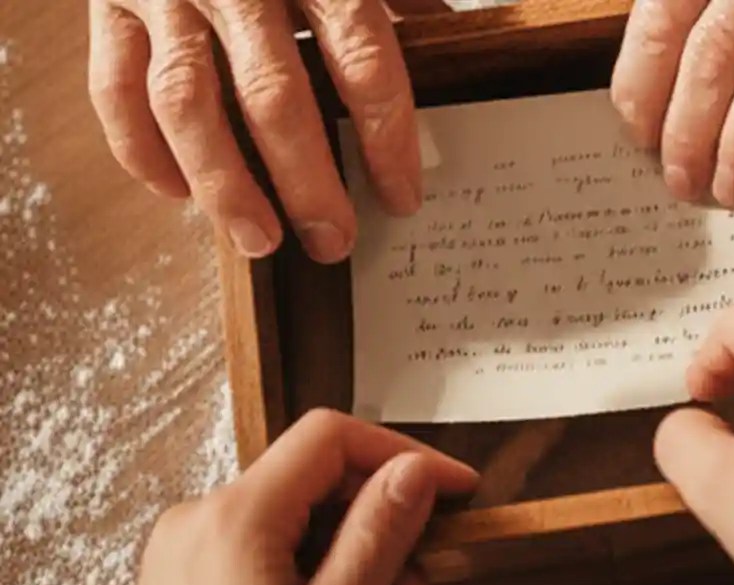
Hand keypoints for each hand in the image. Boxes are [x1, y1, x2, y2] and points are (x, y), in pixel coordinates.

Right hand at [87, 0, 440, 261]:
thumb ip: (393, 1)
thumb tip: (452, 58)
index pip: (362, 59)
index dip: (385, 137)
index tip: (401, 198)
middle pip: (274, 96)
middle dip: (307, 182)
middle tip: (332, 239)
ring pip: (187, 104)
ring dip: (224, 186)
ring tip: (259, 240)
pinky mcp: (109, 6)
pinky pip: (116, 90)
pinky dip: (143, 151)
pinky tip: (178, 195)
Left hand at [101, 410, 477, 584]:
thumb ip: (378, 538)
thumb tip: (415, 472)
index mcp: (234, 518)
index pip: (331, 438)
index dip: (404, 455)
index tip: (454, 488)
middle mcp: (200, 520)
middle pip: (314, 481)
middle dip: (382, 521)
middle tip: (425, 579)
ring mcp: (185, 552)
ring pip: (293, 521)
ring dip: (352, 555)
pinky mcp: (183, 583)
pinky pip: (263, 551)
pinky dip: (312, 573)